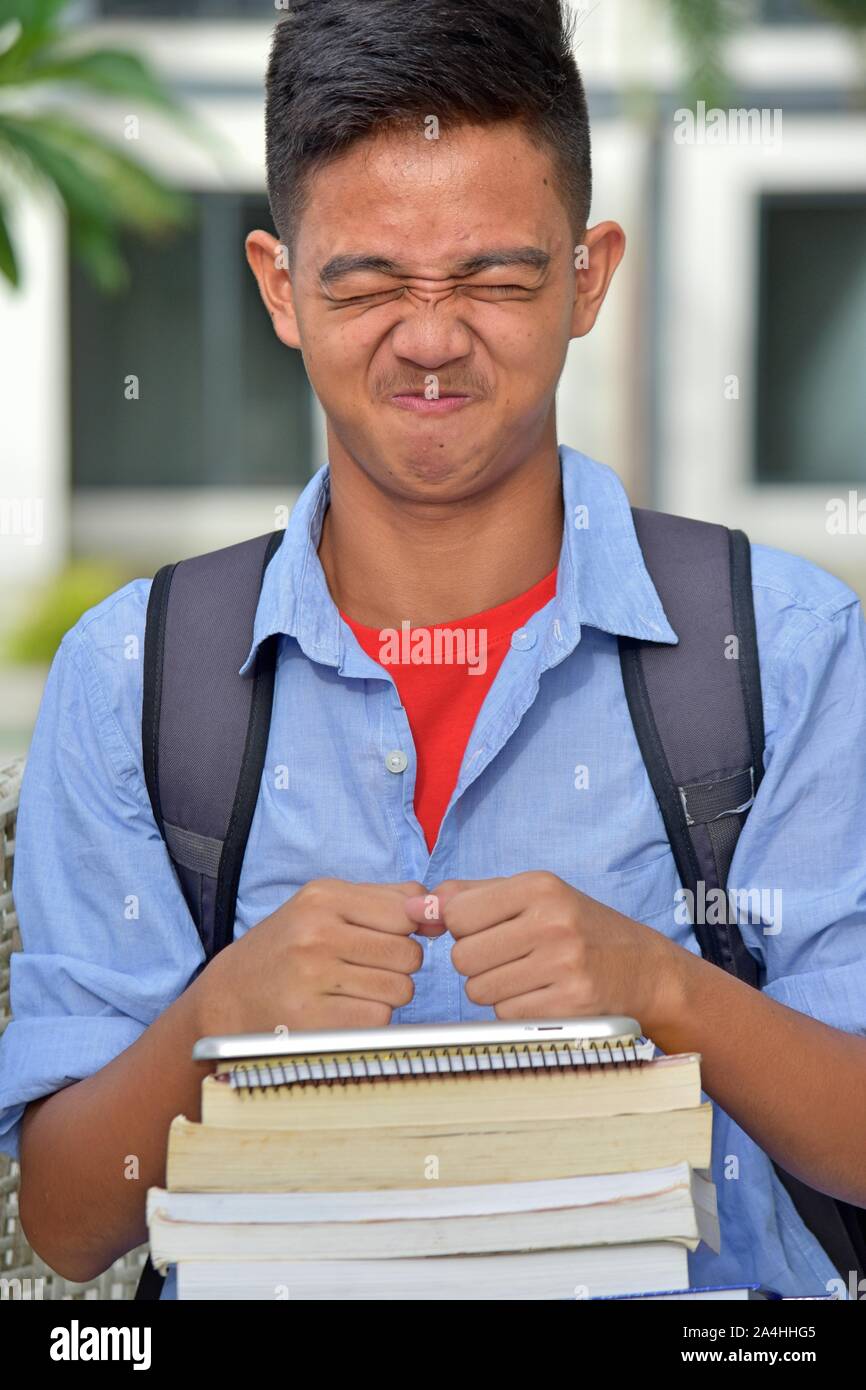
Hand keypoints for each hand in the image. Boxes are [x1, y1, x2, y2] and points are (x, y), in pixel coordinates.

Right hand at [194, 878, 429, 1032]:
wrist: (231, 995)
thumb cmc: (290, 946)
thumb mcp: (327, 905)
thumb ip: (386, 900)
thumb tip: (439, 912)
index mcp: (323, 898)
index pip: (406, 912)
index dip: (410, 929)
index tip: (392, 937)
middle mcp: (316, 935)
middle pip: (409, 954)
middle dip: (400, 965)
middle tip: (370, 967)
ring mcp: (313, 979)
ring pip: (401, 990)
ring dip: (389, 994)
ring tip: (355, 988)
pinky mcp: (313, 1022)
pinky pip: (379, 1020)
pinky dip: (371, 1019)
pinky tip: (344, 1010)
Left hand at [405, 871, 683, 1028]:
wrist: (643, 969)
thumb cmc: (577, 928)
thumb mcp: (532, 896)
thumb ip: (471, 895)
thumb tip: (414, 907)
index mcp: (538, 887)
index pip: (457, 914)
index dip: (463, 929)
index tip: (487, 930)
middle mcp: (552, 922)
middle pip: (462, 958)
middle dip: (477, 963)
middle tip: (510, 957)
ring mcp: (563, 967)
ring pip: (479, 990)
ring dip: (494, 989)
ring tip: (528, 976)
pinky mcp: (569, 1007)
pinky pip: (505, 1015)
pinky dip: (515, 1011)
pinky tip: (542, 996)